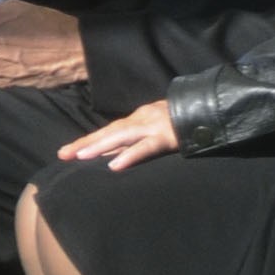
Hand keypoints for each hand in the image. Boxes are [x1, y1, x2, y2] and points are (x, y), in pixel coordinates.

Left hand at [57, 99, 177, 170]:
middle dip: (84, 143)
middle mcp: (141, 120)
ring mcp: (153, 126)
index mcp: (138, 120)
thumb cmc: (184, 122)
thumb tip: (112, 157)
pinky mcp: (167, 136)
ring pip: (121, 136)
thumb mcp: (157, 131)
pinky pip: (146, 147)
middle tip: (62, 154)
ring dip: (99, 146)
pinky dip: (130, 155)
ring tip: (80, 156)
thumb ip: (137, 142)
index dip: (87, 141)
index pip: (108, 131)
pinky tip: (114, 166)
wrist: (211, 109)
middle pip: (108, 132)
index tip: (66, 152)